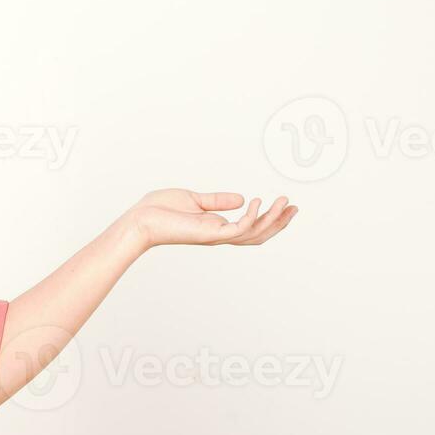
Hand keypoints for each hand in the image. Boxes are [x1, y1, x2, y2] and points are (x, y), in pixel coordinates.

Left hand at [125, 189, 296, 249]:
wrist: (140, 219)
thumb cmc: (160, 210)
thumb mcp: (194, 200)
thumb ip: (217, 201)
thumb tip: (240, 199)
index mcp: (216, 227)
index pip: (250, 227)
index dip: (269, 218)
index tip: (285, 205)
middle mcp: (219, 234)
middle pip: (258, 234)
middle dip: (278, 222)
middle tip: (294, 207)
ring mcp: (215, 236)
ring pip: (253, 233)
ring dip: (272, 219)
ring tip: (284, 202)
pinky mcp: (209, 233)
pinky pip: (238, 228)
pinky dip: (251, 216)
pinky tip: (257, 202)